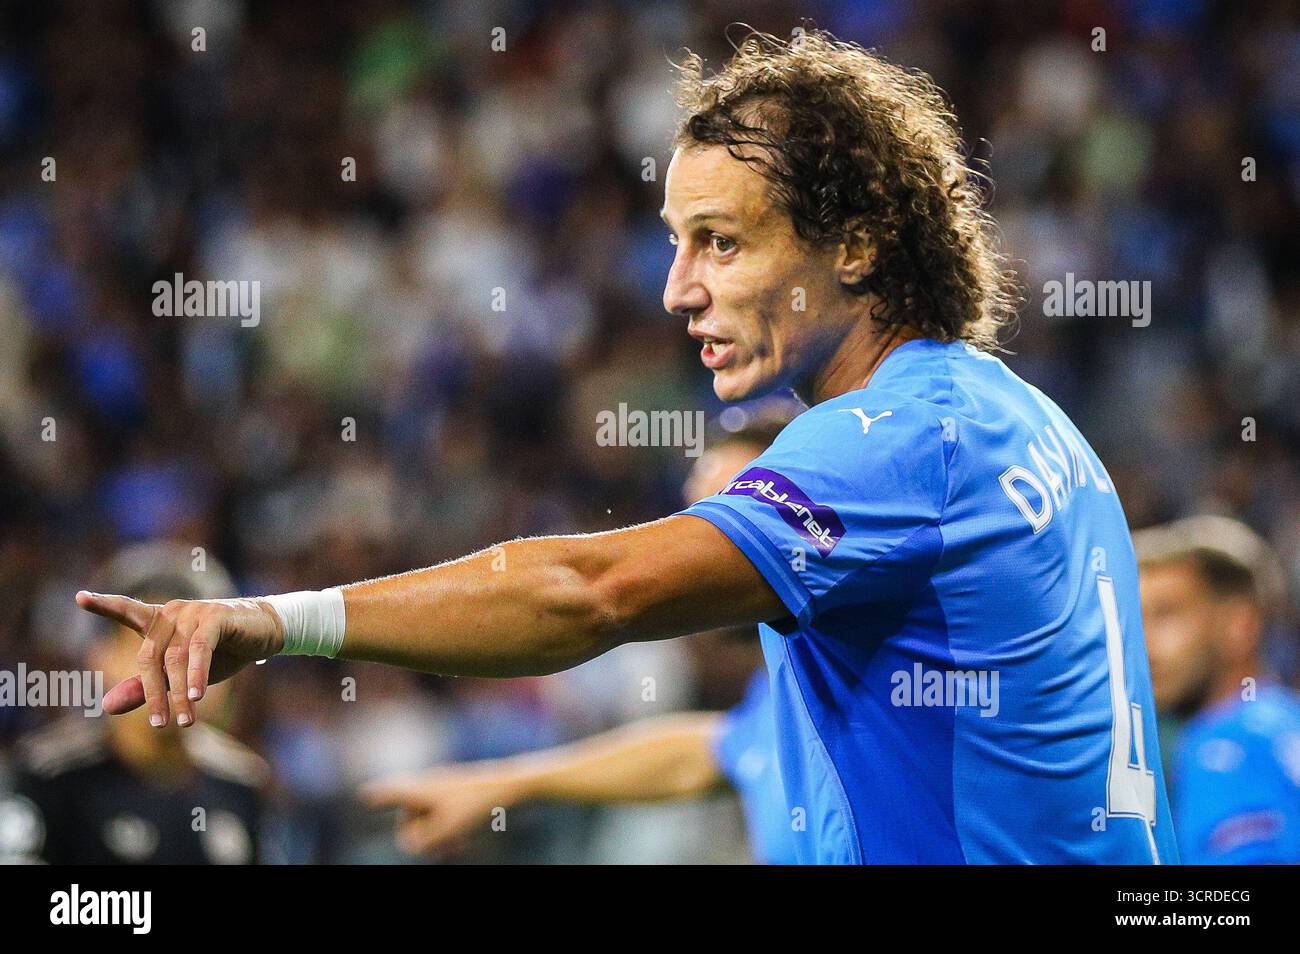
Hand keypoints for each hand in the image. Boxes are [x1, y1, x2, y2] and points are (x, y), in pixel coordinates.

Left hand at [74, 592, 283, 726]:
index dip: (104, 605)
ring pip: (175, 659)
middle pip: (149, 657)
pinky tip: (197, 696)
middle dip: (153, 694)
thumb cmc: (222, 651)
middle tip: (160, 724)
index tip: (79, 598)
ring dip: (179, 693)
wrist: (266, 634)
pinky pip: (200, 649)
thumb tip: (106, 707)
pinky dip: (196, 674)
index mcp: (160, 622)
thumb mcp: (181, 674)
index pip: (128, 611)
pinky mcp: (216, 616)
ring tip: (184, 722)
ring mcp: (193, 612)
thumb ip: (145, 687)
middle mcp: (172, 613)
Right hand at [362, 764, 521, 855]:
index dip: (375, 796)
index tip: (364, 795)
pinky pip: (440, 818)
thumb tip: (409, 844)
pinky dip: (446, 831)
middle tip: (438, 848)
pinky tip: (461, 843)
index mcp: (418, 789)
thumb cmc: (475, 805)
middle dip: (418, 836)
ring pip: (426, 821)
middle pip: (407, 818)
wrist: (509, 785)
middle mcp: (425, 785)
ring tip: (455, 845)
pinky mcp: (455, 796)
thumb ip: (420, 842)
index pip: (388, 792)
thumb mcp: (445, 830)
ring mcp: (440, 790)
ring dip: (435, 837)